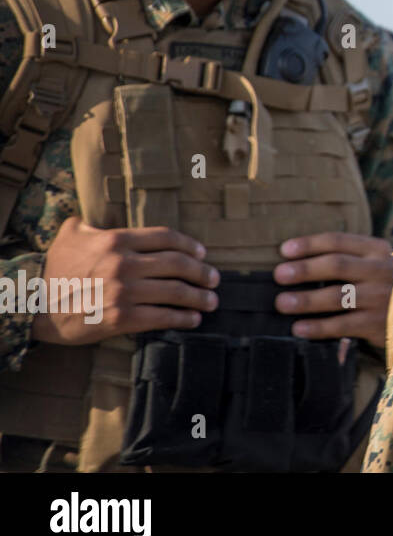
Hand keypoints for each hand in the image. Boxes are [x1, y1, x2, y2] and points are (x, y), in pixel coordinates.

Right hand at [31, 217, 218, 344]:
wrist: (34, 305)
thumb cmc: (55, 268)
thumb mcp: (71, 235)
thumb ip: (92, 222)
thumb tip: (102, 216)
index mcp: (116, 240)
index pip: (166, 238)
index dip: (190, 245)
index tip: (203, 253)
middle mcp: (123, 264)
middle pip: (177, 264)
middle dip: (202, 272)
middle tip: (214, 278)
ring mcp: (123, 292)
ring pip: (175, 292)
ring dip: (199, 297)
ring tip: (211, 301)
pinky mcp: (121, 318)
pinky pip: (161, 317)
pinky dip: (182, 318)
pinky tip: (193, 319)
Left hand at [273, 233, 392, 346]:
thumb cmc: (389, 283)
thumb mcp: (377, 261)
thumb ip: (350, 256)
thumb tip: (299, 260)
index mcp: (377, 250)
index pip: (338, 241)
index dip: (309, 244)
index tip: (284, 250)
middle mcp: (380, 271)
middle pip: (336, 265)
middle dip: (304, 269)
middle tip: (279, 275)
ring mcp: (380, 298)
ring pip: (337, 296)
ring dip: (306, 300)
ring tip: (282, 303)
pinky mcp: (378, 324)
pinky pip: (342, 325)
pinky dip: (318, 327)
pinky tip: (299, 328)